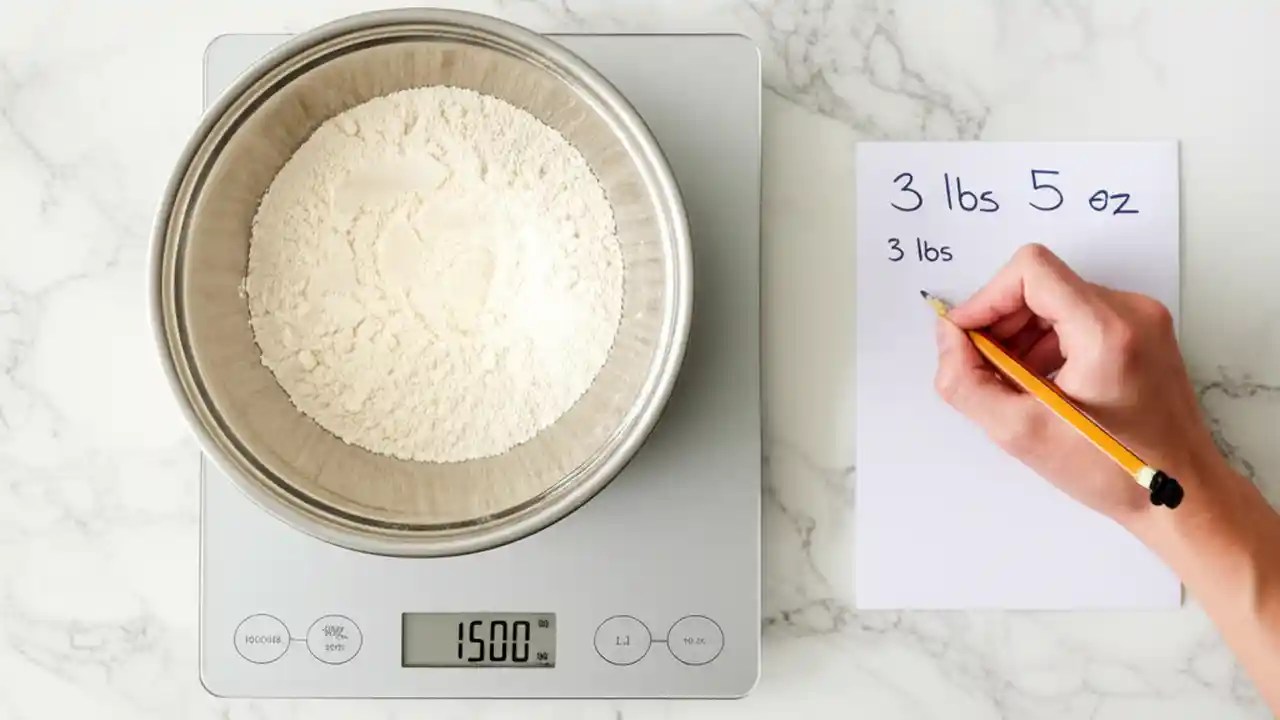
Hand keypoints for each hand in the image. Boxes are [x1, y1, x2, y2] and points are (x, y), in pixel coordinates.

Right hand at [932, 243, 1226, 524]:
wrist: (1182, 495)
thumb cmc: (1113, 471)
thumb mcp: (1020, 433)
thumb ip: (965, 381)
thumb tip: (948, 337)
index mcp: (1107, 330)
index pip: (1031, 271)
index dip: (987, 298)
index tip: (967, 336)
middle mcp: (1131, 311)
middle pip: (1041, 283)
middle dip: (1000, 322)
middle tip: (984, 369)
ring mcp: (1141, 318)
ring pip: (1056, 299)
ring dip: (1021, 334)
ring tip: (1014, 383)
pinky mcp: (1142, 332)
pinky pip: (1078, 315)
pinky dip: (1047, 341)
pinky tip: (1041, 383)